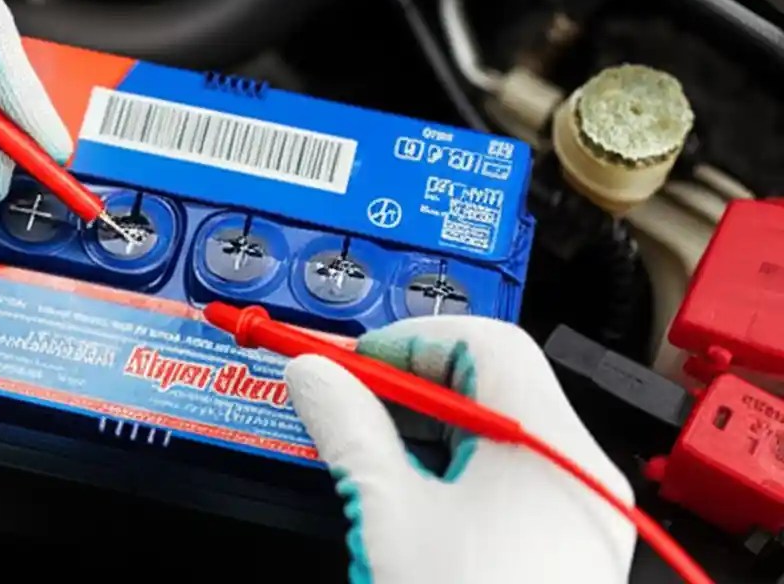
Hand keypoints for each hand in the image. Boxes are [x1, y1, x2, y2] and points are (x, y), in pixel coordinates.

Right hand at [285, 316, 635, 583]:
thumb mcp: (388, 515)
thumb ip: (347, 428)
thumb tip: (314, 374)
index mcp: (549, 447)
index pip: (483, 342)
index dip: (409, 339)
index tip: (350, 361)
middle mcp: (575, 473)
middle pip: (492, 383)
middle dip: (408, 384)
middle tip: (345, 398)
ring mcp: (573, 515)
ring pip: (494, 434)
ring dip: (423, 428)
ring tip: (365, 451)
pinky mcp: (558, 551)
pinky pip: (503, 480)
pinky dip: (447, 471)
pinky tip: (403, 496)